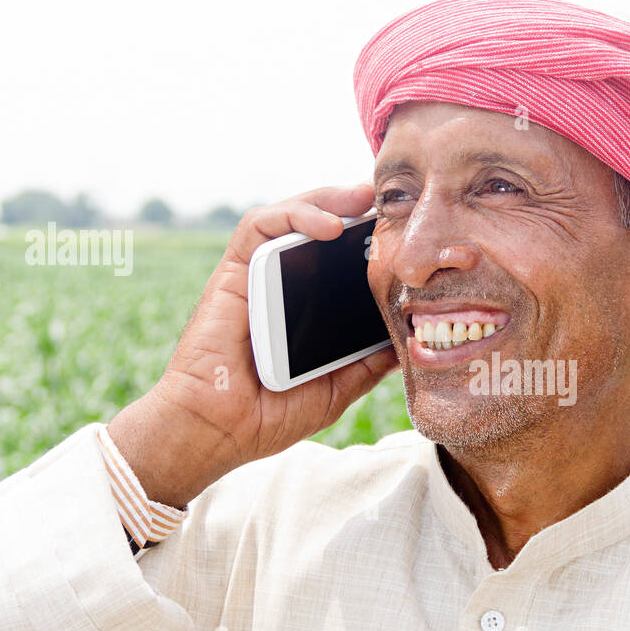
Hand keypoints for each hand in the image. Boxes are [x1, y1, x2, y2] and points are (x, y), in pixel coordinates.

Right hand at [107, 184, 398, 506]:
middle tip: (391, 203)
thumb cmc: (268, 415)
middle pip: (319, 229)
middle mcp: (281, 285)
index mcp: (306, 307)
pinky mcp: (233, 273)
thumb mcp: (338, 389)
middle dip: (355, 209)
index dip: (368, 240)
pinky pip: (259, 228)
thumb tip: (411, 343)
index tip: (404, 233)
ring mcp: (257, 277)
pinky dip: (293, 215)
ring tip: (363, 199)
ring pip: (291, 216)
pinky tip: (329, 224)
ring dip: (328, 199)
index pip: (339, 260)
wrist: (218, 432)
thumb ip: (369, 364)